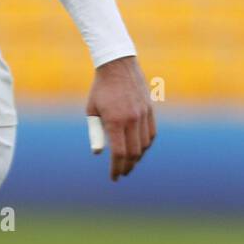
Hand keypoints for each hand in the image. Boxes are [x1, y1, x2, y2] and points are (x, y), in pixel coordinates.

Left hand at [86, 56, 155, 181]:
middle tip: (122, 173)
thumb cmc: (100, 90)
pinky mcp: (150, 110)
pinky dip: (146, 145)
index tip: (114, 177)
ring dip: (137, 157)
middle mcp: (131, 119)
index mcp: (114, 121)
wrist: (118, 66)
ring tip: (130, 163)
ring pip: (144, 145)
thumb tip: (98, 153)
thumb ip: (95, 132)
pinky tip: (140, 150)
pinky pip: (151, 134)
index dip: (116, 168)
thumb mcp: (92, 111)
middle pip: (133, 153)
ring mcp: (143, 114)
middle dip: (127, 166)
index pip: (118, 153)